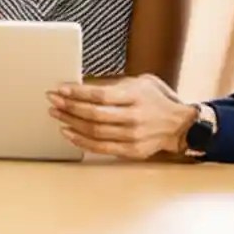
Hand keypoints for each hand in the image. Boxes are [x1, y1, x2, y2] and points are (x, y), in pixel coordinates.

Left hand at [47, 74, 196, 159]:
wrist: (180, 125)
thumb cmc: (157, 100)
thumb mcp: (141, 82)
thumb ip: (116, 85)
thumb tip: (85, 86)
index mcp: (135, 96)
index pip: (100, 95)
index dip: (77, 93)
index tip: (60, 89)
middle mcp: (134, 117)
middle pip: (94, 114)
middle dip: (69, 107)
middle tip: (53, 101)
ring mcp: (132, 136)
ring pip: (94, 131)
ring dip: (71, 123)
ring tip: (57, 115)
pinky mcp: (131, 151)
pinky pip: (101, 148)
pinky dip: (82, 141)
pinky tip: (69, 133)